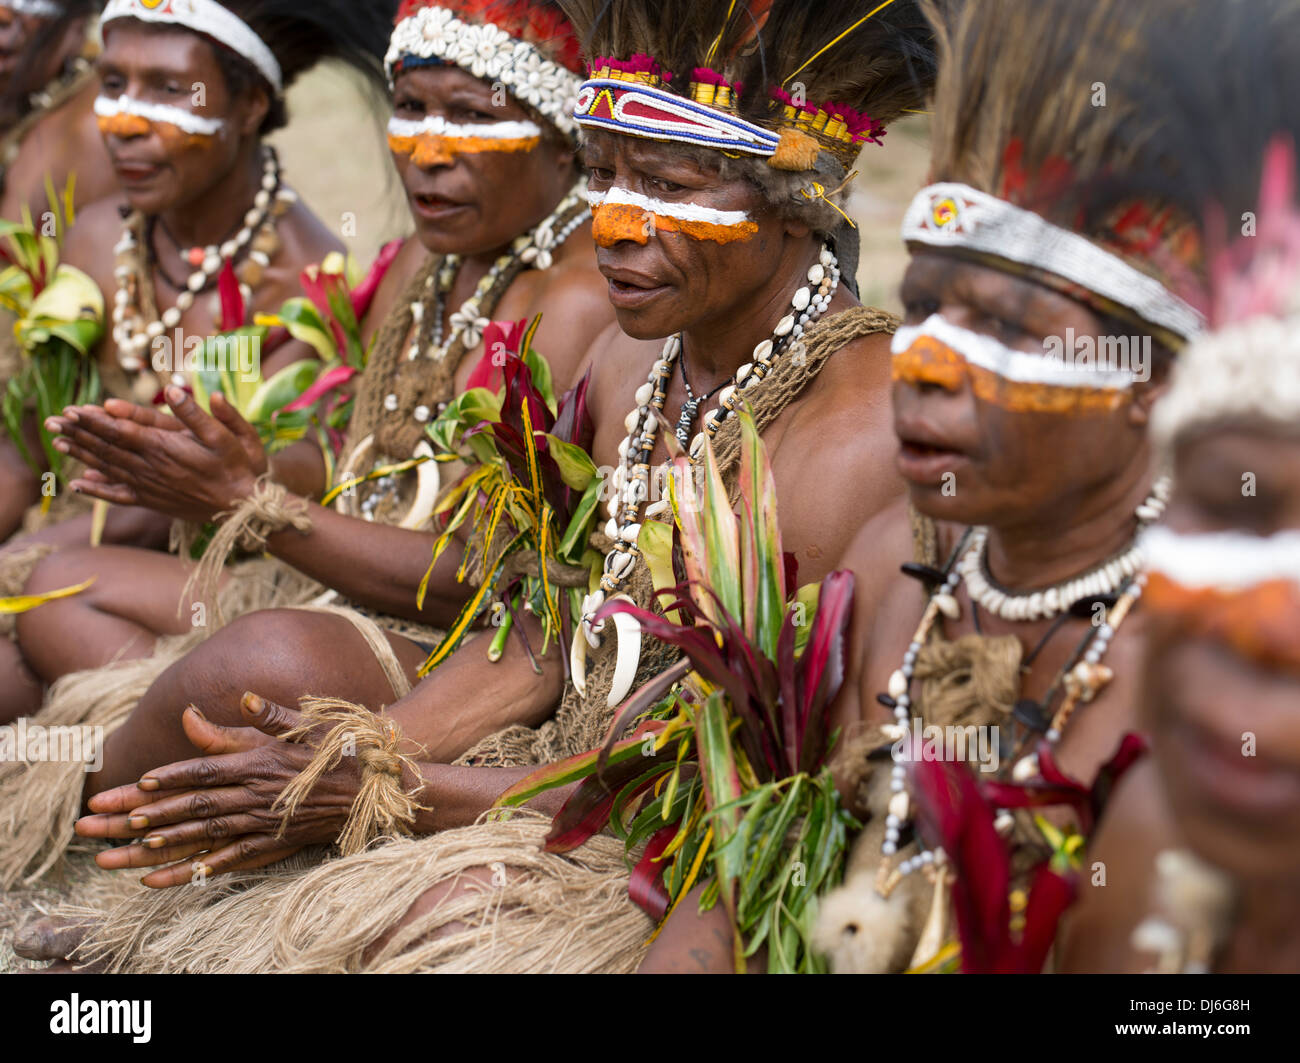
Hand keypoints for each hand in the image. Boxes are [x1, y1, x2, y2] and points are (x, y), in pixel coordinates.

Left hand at [46, 389, 268, 523]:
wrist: (242, 508)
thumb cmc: (237, 468)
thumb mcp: (227, 435)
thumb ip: (198, 413)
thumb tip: (175, 388)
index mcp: (165, 447)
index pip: (120, 431)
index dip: (94, 420)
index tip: (72, 409)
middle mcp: (150, 467)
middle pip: (106, 447)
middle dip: (78, 433)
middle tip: (53, 422)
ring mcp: (148, 486)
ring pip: (107, 467)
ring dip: (81, 454)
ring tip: (59, 443)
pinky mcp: (152, 500)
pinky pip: (117, 495)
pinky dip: (97, 489)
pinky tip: (79, 484)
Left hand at [75, 694, 360, 887]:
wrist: (379, 789)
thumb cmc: (342, 751)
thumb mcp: (305, 725)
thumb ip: (266, 716)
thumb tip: (239, 696)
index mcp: (261, 761)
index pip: (205, 770)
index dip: (170, 778)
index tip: (137, 784)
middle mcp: (257, 793)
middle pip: (192, 804)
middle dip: (143, 812)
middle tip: (101, 820)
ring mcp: (264, 822)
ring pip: (202, 834)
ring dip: (159, 843)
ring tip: (121, 851)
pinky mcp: (273, 844)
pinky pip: (226, 860)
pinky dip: (193, 871)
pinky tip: (163, 879)